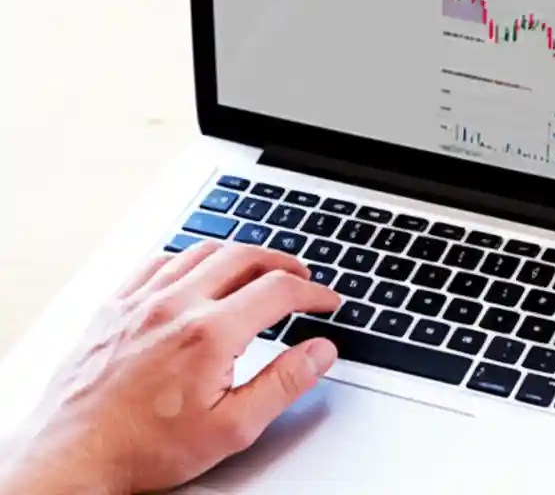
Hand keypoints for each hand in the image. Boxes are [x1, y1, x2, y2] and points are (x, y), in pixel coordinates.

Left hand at [0, 243, 339, 494]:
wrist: (74, 458)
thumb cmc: (144, 449)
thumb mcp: (232, 429)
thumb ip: (284, 384)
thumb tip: (320, 353)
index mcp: (210, 334)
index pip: (279, 290)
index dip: (314, 292)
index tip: (327, 301)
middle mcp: (175, 306)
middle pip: (245, 256)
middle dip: (283, 263)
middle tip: (301, 277)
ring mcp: (141, 301)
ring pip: (202, 250)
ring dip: (240, 253)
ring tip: (259, 268)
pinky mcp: (114, 306)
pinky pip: (158, 260)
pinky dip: (190, 257)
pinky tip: (198, 271)